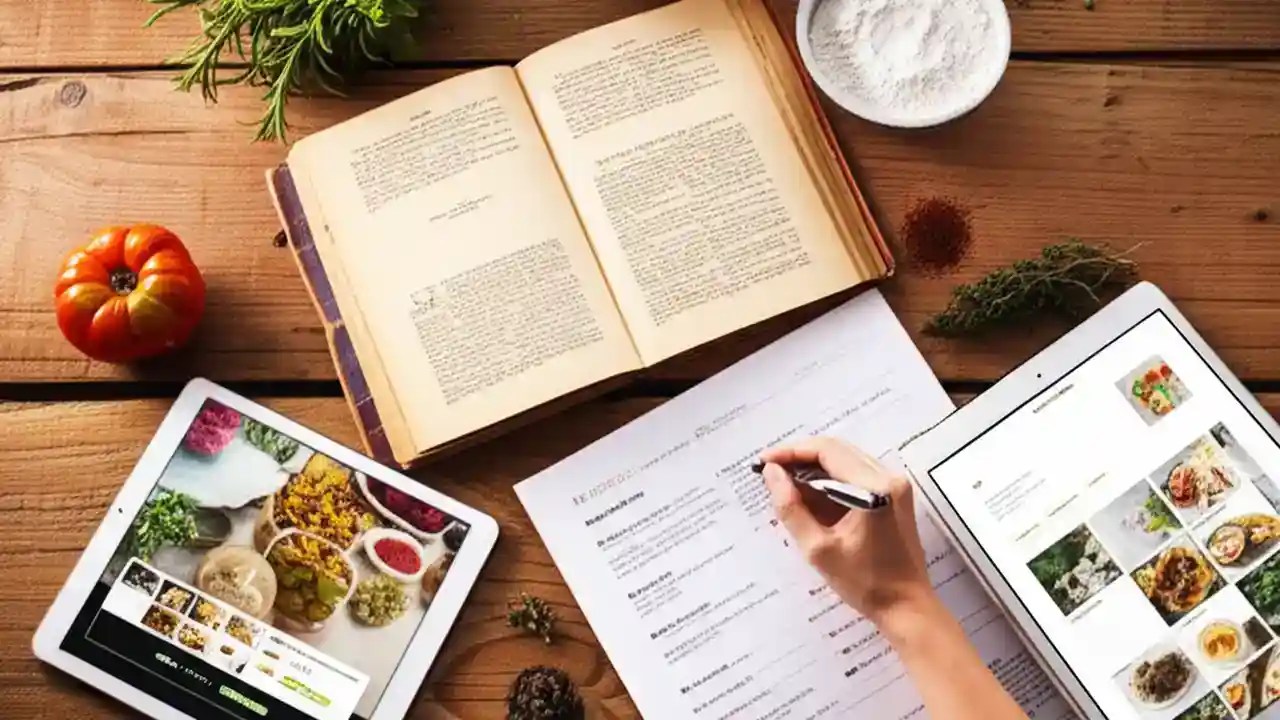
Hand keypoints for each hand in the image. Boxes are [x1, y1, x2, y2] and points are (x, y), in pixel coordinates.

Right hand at [760, 437, 934, 625]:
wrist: (907, 607)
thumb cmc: (865, 584)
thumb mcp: (818, 549)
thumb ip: (791, 508)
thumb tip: (771, 474)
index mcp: (876, 489)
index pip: (827, 451)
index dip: (791, 452)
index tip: (764, 462)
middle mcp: (889, 478)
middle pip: (837, 450)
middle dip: (800, 458)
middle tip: (770, 472)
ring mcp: (895, 485)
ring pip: (845, 460)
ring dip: (814, 468)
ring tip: (784, 484)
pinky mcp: (894, 495)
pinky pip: (855, 475)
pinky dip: (830, 480)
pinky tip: (809, 496)